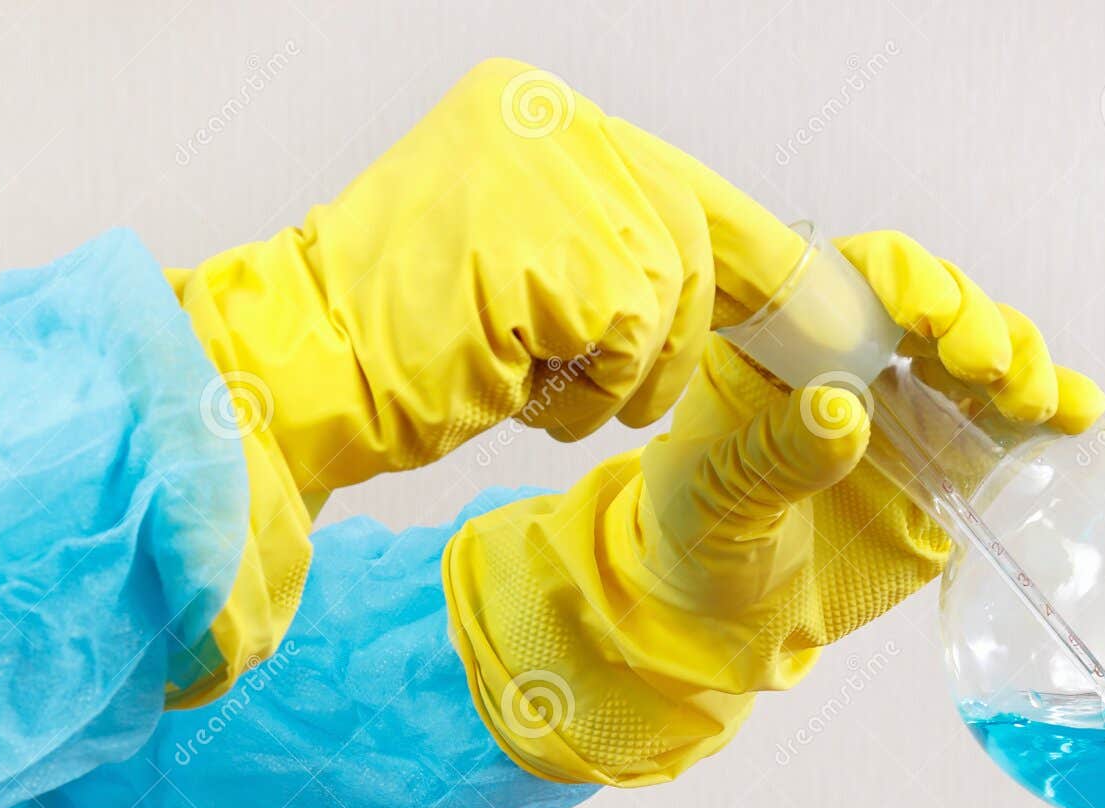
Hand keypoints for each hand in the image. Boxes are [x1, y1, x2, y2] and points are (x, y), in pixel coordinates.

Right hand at [169, 57, 804, 494]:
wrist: (306, 369)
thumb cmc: (393, 335)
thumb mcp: (506, 253)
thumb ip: (594, 234)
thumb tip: (699, 264)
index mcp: (532, 111)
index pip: (670, 176)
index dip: (741, 247)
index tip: (798, 293)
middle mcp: (547, 120)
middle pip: (682, 232)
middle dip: (681, 332)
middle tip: (637, 398)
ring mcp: (553, 174)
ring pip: (661, 293)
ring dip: (617, 374)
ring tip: (539, 388)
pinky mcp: (557, 246)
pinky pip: (631, 338)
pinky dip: (590, 390)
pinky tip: (522, 388)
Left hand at [444, 232, 1104, 785]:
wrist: (721, 626)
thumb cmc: (696, 545)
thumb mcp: (715, 502)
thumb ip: (773, 456)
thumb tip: (843, 409)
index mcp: (782, 344)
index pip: (849, 275)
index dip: (899, 278)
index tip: (926, 316)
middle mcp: (852, 359)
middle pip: (932, 305)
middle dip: (972, 321)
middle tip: (984, 367)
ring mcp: (906, 410)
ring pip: (980, 354)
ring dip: (1019, 361)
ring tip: (1034, 400)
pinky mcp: (945, 466)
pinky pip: (1003, 427)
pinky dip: (1047, 414)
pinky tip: (1078, 416)